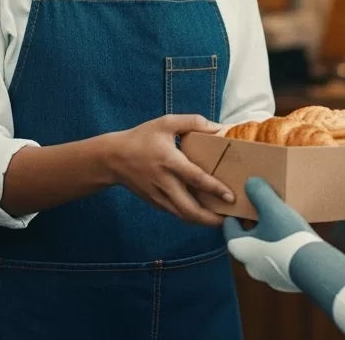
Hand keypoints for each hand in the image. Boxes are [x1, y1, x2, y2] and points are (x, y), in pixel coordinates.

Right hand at [107, 114, 233, 226]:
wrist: (113, 158)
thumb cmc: (142, 138)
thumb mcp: (166, 123)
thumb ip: (194, 122)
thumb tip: (220, 128)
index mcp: (169, 161)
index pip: (195, 178)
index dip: (215, 189)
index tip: (230, 196)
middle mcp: (165, 182)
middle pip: (190, 209)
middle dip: (210, 219)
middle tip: (229, 219)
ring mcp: (159, 196)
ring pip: (183, 216)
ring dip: (203, 221)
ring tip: (220, 219)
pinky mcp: (156, 202)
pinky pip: (176, 212)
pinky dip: (191, 215)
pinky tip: (203, 212)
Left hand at [223, 177, 319, 292]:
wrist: (314, 268)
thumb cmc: (288, 236)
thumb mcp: (273, 208)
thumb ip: (259, 193)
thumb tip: (250, 183)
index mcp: (239, 247)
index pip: (229, 225)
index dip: (237, 212)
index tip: (246, 203)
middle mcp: (248, 264)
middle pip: (246, 239)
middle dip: (254, 225)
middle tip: (266, 212)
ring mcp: (266, 275)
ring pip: (262, 252)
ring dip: (268, 239)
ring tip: (282, 226)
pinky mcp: (282, 282)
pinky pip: (278, 262)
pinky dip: (282, 252)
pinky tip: (294, 243)